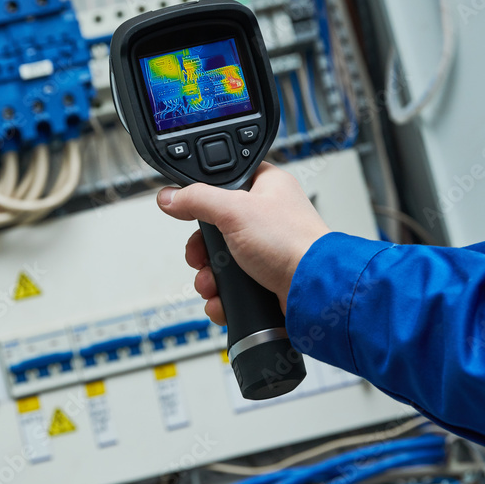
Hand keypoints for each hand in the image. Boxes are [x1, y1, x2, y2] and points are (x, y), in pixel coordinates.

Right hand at [156, 163, 329, 324]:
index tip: (190, 213)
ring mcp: (266, 249)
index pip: (225, 183)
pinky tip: (221, 299)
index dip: (204, 200)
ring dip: (208, 276)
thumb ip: (197, 199)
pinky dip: (222, 295)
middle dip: (202, 250)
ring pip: (221, 260)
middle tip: (200, 257)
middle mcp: (267, 216)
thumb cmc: (292, 242)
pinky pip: (232, 285)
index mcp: (266, 187)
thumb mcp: (235, 210)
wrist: (313, 291)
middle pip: (216, 228)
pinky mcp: (265, 278)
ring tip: (211, 284)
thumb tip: (170, 197)